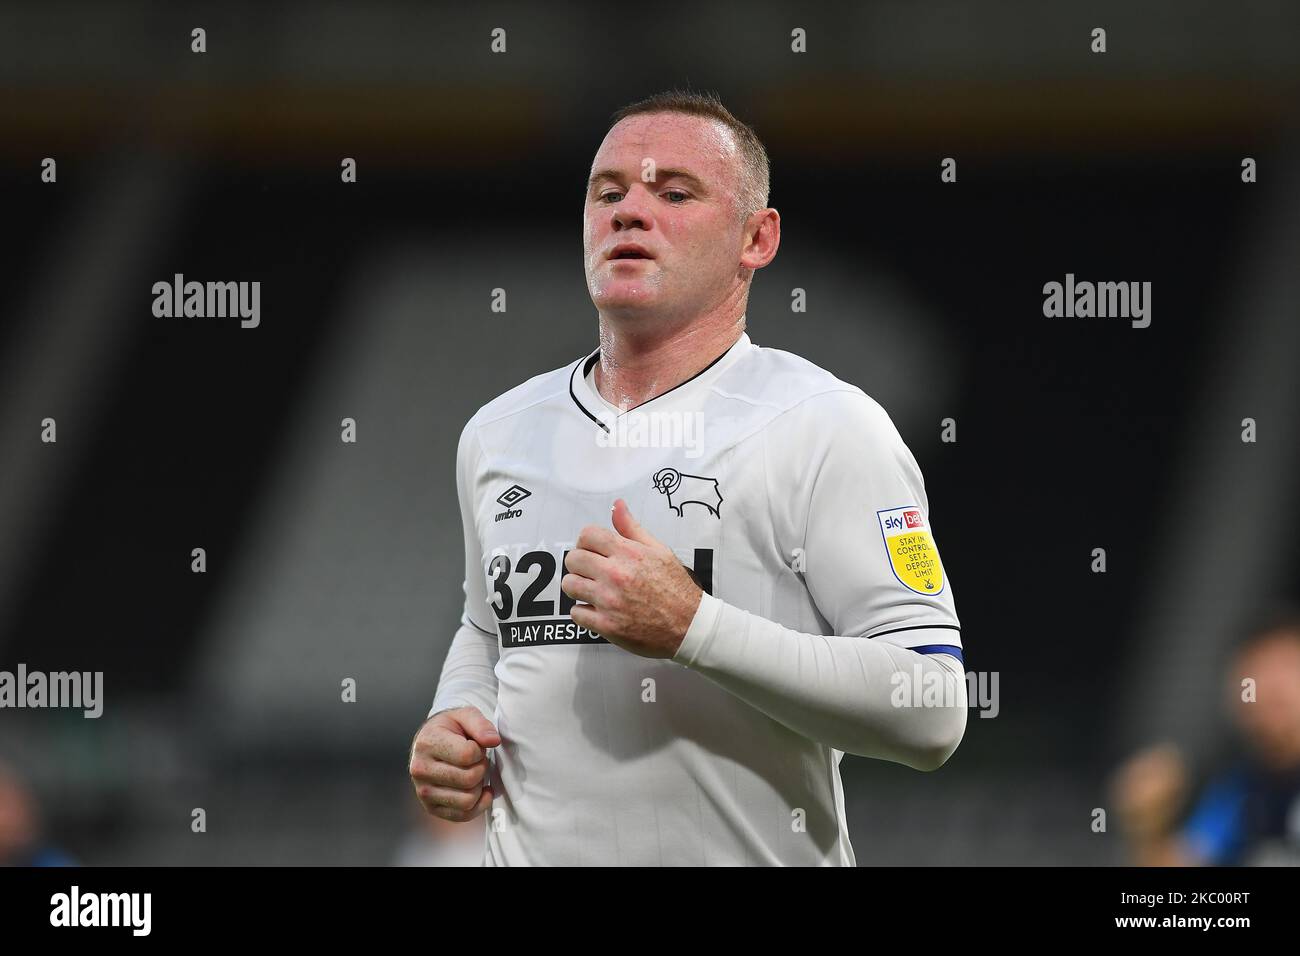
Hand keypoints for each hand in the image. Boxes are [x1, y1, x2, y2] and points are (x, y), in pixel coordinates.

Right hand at [408, 706, 499, 820]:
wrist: (431, 743)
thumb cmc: (452, 729)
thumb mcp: (465, 716)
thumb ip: (481, 725)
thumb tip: (493, 741)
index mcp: (427, 743)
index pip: (467, 755)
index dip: (479, 751)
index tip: (475, 745)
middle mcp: (420, 769)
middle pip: (468, 779)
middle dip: (481, 768)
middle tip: (477, 760)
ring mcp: (423, 791)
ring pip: (467, 800)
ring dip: (478, 786)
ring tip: (473, 773)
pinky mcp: (431, 807)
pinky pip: (463, 815)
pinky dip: (478, 805)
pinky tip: (479, 790)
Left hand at [561, 498, 703, 658]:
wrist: (690, 626)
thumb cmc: (676, 588)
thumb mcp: (659, 551)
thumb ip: (632, 528)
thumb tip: (617, 505)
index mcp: (629, 553)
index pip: (587, 535)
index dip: (586, 541)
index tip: (592, 550)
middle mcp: (616, 575)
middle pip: (573, 559)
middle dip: (579, 563)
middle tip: (591, 571)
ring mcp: (609, 601)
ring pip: (569, 585)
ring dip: (577, 587)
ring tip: (592, 590)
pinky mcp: (607, 626)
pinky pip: (576, 613)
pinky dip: (583, 612)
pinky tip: (597, 610)